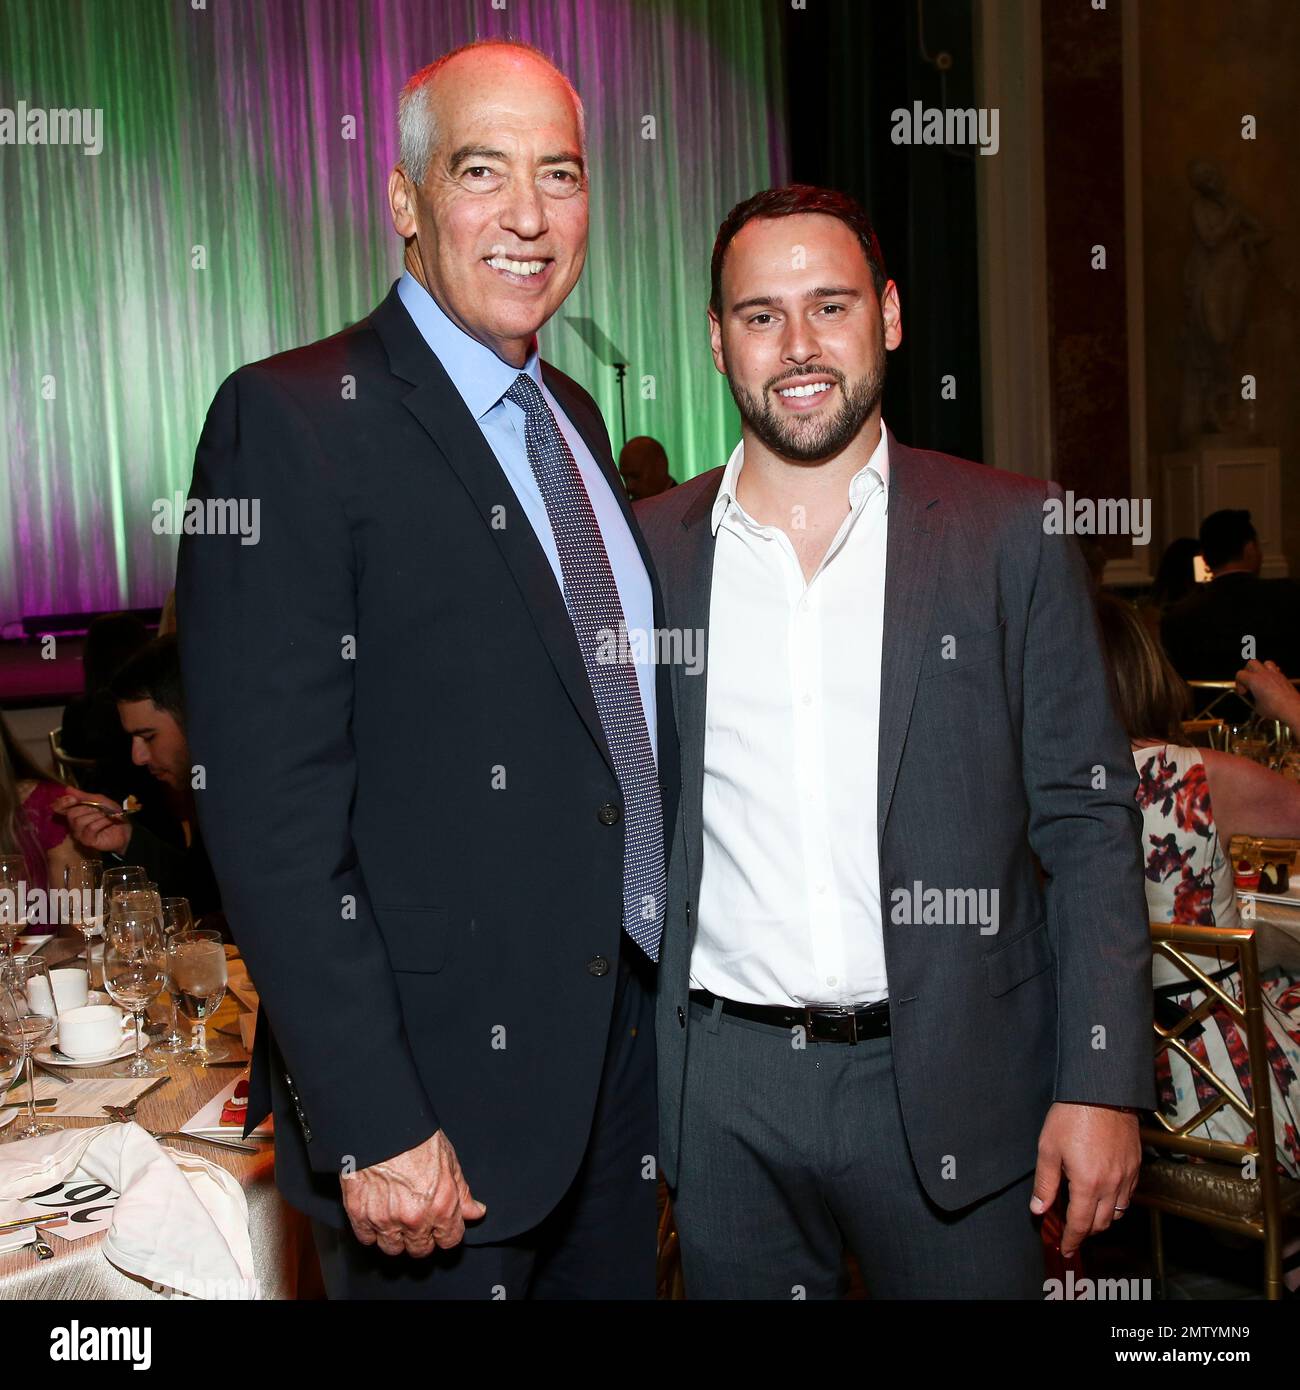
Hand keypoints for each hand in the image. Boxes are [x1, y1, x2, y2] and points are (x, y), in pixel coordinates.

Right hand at [50, 794, 130, 854]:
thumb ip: (84, 796)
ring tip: (106, 816)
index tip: (73, 799)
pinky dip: (102, 822)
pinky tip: (108, 822)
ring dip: (97, 816)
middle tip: (101, 810)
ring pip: (80, 821)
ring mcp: (79, 834)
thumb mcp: (100, 800)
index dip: (62, 802)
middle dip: (89, 809)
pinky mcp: (87, 841)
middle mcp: (73, 824)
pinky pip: (90, 828)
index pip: (59, 808)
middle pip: (71, 814)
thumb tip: (67, 788)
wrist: (126, 828)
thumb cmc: (112, 814)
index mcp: (75, 812)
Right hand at [340, 1129, 485, 1257]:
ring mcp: (385, 1220)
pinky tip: (377, 1216)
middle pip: (421, 1249)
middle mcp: (415, 1218)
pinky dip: (371, 1231)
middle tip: (417, 1219)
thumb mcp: (449, 1161)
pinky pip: (367, 1239)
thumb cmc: (416, 1137)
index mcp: (441, 1205)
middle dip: (422, 1237)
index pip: (449, 1240)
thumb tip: (475, 1212)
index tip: (441, 1226)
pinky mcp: (360, 1216)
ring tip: (396, 1219)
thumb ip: (462, 1193)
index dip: (446, 1232)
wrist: (380, 1124)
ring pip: (393, 1249)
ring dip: (396, 1238)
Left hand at [1030, 1102, 1139, 1257]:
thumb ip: (1045, 1183)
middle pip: (1101, 1223)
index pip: (1080, 1224)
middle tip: (1073, 1231)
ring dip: (1102, 1219)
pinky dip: (1116, 1203)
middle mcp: (1112, 1185)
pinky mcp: (1136, 1165)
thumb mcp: (1048, 1148)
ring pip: (1118, 1212)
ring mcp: (1127, 1176)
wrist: (1102, 1091)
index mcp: (1088, 1183)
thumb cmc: (1072, 1116)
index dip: (1072, 1240)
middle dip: (1086, 1231)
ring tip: (1087, 1215)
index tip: (1065, 1248)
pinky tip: (1104, 1195)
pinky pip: (1129, 1195)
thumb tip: (1038, 1210)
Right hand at [1235, 659, 1299, 724]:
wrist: (1292, 709)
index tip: (1243, 692)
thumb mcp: (1257, 707)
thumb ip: (1252, 699)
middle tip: (1248, 682)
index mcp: (1254, 680)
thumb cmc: (1275, 708)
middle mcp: (1264, 674)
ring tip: (1260, 679)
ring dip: (1261, 669)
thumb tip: (1253, 699)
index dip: (1239, 684)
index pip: (1240, 675)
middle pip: (1251, 663)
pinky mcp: (1283, 678)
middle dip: (1247, 671)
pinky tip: (1271, 683)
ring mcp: (1275, 674)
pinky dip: (1271, 674)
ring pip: (1265, 663)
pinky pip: (1276, 669)